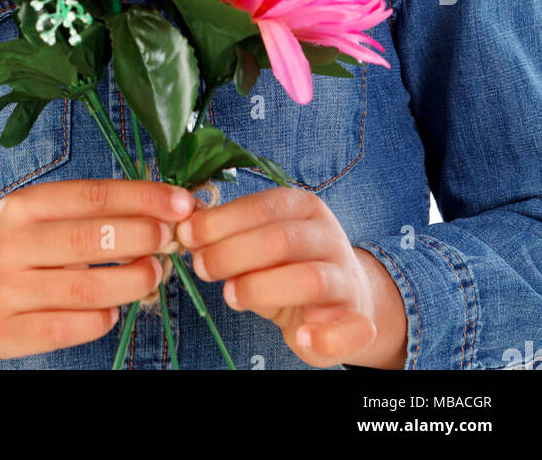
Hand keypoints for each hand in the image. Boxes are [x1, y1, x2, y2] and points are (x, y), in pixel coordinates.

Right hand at [0, 178, 196, 366]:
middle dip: (144, 237)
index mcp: (22, 206)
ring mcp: (8, 291)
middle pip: (92, 239)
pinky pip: (71, 327)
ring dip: (133, 281)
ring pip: (87, 288)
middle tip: (173, 239)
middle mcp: (12, 245)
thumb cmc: (6, 247)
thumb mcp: (33, 215)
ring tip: (154, 274)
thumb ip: (85, 212)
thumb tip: (158, 209)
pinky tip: (115, 308)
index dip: (144, 198)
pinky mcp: (10, 333)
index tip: (182, 203)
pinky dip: (104, 318)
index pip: (93, 196)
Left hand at [175, 185, 407, 368]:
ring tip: (231, 296)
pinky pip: (351, 329)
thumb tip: (185, 228)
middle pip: (281, 240)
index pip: (262, 206)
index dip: (221, 220)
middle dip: (233, 253)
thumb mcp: (257, 242)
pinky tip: (302, 336)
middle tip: (201, 267)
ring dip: (263, 288)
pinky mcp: (358, 321)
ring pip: (310, 279)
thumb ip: (228, 234)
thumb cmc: (286, 266)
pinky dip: (325, 336)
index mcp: (303, 208)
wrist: (341, 299)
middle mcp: (328, 237)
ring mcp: (346, 278)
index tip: (186, 234)